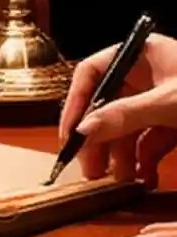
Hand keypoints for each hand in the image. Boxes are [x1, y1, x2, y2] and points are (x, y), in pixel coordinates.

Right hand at [59, 34, 176, 186]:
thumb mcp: (171, 104)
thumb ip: (125, 116)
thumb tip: (82, 131)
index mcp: (144, 55)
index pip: (94, 72)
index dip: (76, 102)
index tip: (71, 134)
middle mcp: (149, 75)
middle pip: (107, 105)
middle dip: (99, 139)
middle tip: (91, 169)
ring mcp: (162, 100)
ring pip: (127, 127)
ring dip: (120, 155)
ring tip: (119, 181)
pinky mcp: (176, 123)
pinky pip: (149, 141)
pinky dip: (144, 161)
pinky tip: (143, 179)